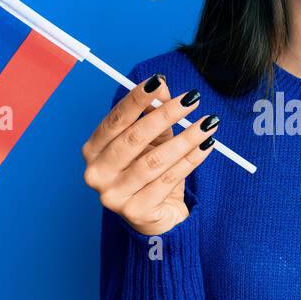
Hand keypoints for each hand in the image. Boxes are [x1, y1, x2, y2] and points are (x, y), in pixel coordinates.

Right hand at [82, 74, 219, 236]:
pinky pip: (169, 180)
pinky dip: (190, 161)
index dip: (137, 99)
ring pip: (154, 161)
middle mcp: (97, 173)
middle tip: (192, 100)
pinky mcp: (137, 211)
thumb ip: (153, 113)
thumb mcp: (151, 140)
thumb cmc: (148, 173)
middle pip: (134, 138)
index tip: (159, 81)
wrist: (155, 218)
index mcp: (93, 150)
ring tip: (207, 124)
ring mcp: (114, 196)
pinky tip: (206, 146)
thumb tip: (162, 85)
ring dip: (185, 139)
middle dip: (166, 115)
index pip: (115, 120)